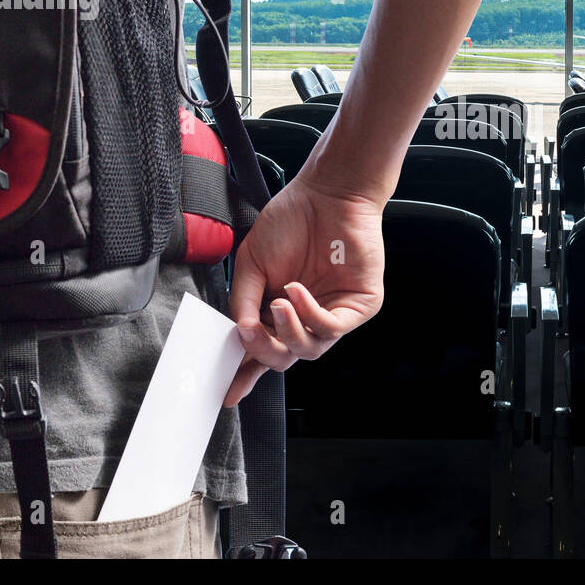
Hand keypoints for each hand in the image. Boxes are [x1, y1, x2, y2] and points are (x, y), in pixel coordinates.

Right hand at [223, 174, 385, 405]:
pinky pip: (332, 328)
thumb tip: (240, 335)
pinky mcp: (358, 307)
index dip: (245, 373)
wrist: (328, 193)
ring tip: (278, 302)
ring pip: (309, 349)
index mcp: (279, 311)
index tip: (226, 392)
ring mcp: (333, 313)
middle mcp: (306, 317)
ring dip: (287, 332)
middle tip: (249, 334)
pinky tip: (296, 292)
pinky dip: (310, 316)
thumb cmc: (291, 221)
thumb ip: (243, 302)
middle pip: (284, 357)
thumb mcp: (251, 263)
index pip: (263, 350)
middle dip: (263, 352)